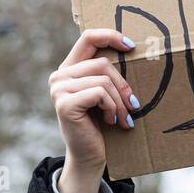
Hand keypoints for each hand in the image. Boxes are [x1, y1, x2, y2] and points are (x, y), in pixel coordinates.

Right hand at [49, 28, 138, 192]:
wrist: (90, 156)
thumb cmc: (102, 125)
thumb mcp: (105, 95)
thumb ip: (107, 74)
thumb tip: (132, 50)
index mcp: (69, 69)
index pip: (88, 38)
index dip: (110, 36)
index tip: (131, 46)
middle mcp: (60, 76)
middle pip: (103, 63)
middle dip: (124, 86)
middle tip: (134, 105)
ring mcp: (59, 89)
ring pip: (104, 80)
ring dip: (120, 102)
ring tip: (124, 118)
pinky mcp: (65, 103)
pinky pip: (100, 94)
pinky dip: (112, 108)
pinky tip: (111, 121)